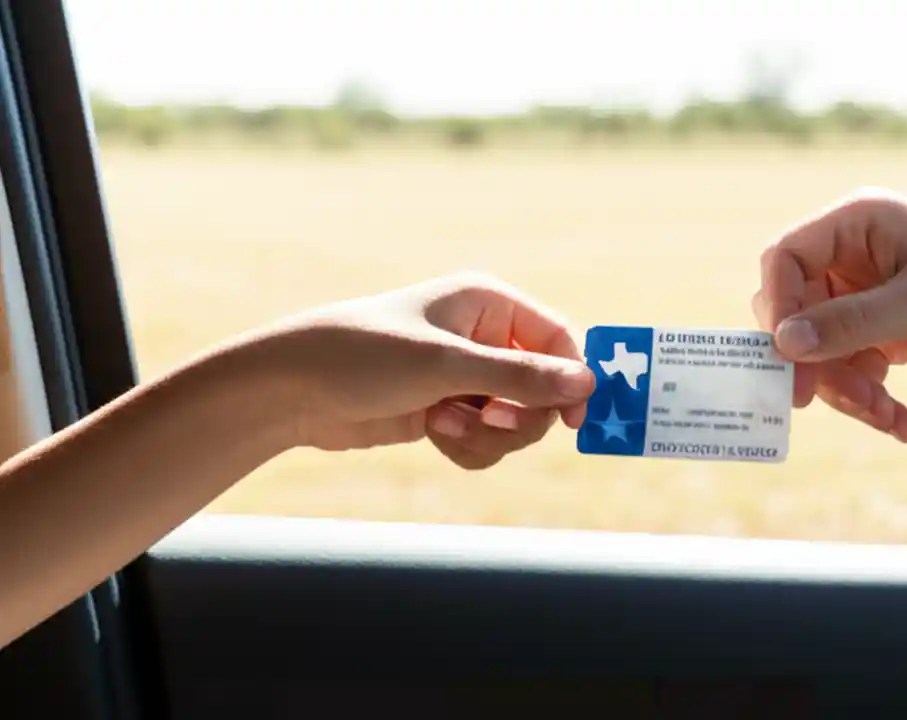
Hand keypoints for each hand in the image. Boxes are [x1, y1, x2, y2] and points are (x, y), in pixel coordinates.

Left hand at [263, 273, 594, 468]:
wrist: (289, 392)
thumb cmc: (363, 357)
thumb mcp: (446, 365)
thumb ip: (521, 375)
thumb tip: (589, 382)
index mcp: (488, 302)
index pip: (558, 339)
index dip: (572, 379)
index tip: (574, 421)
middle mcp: (483, 336)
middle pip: (544, 389)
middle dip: (518, 415)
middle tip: (485, 420)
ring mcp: (465, 376)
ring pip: (516, 422)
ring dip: (487, 435)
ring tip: (443, 425)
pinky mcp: (447, 411)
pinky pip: (487, 441)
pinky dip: (468, 447)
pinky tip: (432, 433)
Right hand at [754, 188, 906, 441]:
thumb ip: (850, 323)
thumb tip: (783, 344)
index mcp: (858, 224)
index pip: (785, 259)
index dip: (778, 306)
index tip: (788, 357)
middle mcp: (854, 254)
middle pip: (797, 310)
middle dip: (815, 361)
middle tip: (822, 402)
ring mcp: (866, 293)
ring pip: (821, 348)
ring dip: (847, 389)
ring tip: (888, 417)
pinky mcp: (883, 328)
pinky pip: (851, 366)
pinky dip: (869, 397)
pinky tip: (901, 421)